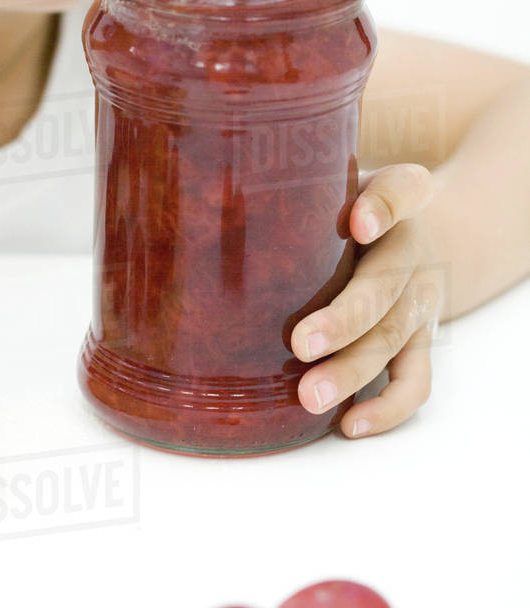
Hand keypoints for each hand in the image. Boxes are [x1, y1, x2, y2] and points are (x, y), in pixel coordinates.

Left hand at [290, 163, 441, 437]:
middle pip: (387, 284)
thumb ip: (287, 187)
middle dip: (345, 319)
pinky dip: (387, 408)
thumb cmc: (345, 210)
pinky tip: (349, 423)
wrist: (418, 236)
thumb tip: (186, 206)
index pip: (404, 190)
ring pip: (393, 338)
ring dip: (352, 370)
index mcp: (396, 199)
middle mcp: (413, 248)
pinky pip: (415, 380)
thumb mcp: (330, 184)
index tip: (357, 222)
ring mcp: (420, 298)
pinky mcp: (421, 340)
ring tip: (309, 396)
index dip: (385, 206)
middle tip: (300, 344)